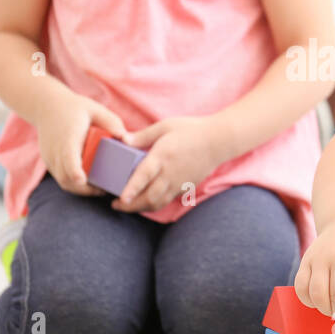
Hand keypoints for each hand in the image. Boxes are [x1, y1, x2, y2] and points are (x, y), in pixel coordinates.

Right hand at [34, 90, 128, 196]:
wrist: (47, 107)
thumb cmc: (75, 108)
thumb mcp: (95, 109)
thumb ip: (110, 122)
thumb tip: (125, 137)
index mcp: (68, 137)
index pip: (68, 157)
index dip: (74, 170)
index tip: (82, 180)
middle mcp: (56, 150)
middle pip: (67, 177)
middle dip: (85, 189)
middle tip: (104, 190)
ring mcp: (50, 158)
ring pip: (64, 182)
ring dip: (80, 190)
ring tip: (99, 189)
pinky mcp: (49, 163)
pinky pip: (61, 179)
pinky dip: (74, 185)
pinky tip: (89, 184)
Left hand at [112, 115, 226, 212]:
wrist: (218, 141)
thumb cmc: (191, 130)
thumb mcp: (165, 126)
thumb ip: (142, 135)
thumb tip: (122, 139)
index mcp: (163, 155)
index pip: (144, 176)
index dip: (132, 189)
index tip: (121, 198)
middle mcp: (170, 173)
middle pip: (149, 197)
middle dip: (130, 205)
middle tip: (116, 205)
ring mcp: (178, 182)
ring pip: (157, 202)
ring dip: (141, 208)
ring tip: (128, 206)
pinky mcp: (185, 187)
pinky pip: (166, 200)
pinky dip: (153, 204)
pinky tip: (144, 201)